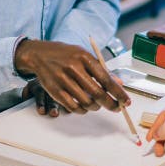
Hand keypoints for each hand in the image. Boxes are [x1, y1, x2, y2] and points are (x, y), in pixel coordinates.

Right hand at [14, 39, 129, 113]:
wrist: (38, 54)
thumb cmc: (64, 54)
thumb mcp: (83, 55)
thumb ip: (101, 69)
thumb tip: (119, 84)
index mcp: (84, 57)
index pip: (106, 79)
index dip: (118, 93)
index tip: (126, 101)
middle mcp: (73, 67)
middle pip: (98, 93)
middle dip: (110, 104)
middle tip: (115, 108)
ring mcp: (62, 79)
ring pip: (87, 102)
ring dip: (96, 107)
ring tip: (97, 105)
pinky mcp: (54, 90)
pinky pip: (73, 107)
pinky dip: (82, 110)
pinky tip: (84, 107)